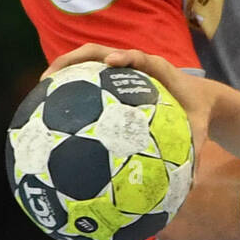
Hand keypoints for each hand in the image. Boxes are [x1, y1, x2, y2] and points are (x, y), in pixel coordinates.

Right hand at [42, 44, 239, 172]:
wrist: (199, 98)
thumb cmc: (197, 114)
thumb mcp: (198, 133)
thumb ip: (195, 154)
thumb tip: (192, 186)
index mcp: (160, 73)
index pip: (143, 59)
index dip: (127, 57)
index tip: (112, 62)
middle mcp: (136, 66)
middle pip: (102, 52)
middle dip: (77, 59)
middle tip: (53, 75)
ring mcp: (122, 70)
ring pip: (88, 62)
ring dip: (64, 69)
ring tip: (40, 87)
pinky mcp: (114, 78)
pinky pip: (89, 79)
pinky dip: (70, 86)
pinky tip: (50, 108)